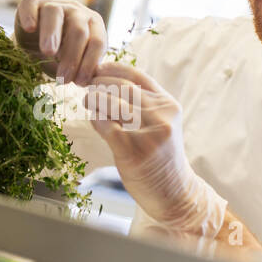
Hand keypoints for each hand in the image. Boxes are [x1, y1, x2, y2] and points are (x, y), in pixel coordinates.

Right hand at [14, 0, 107, 86]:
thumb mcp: (73, 64)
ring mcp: (53, 4)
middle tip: (63, 77)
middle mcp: (76, 11)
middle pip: (78, 29)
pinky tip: (29, 28)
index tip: (78, 82)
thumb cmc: (59, 56)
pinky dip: (30, 15)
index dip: (89, 63)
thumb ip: (82, 70)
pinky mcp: (31, 3)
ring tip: (48, 53)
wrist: (34, 44)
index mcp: (93, 24)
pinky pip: (30, 3)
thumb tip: (89, 81)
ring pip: (54, 12)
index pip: (97, 42)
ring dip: (52, 33)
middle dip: (72, 55)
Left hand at [86, 63, 226, 236]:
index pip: (138, 76)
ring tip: (88, 100)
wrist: (174, 193)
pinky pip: (106, 126)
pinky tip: (95, 120)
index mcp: (169, 105)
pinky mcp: (133, 151)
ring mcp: (148, 133)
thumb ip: (144, 104)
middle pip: (123, 87)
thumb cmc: (161, 158)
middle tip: (87, 87)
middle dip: (100, 83)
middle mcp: (162, 116)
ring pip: (113, 103)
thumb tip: (107, 82)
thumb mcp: (161, 124)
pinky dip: (96, 120)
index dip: (113, 69)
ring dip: (94, 98)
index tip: (98, 70)